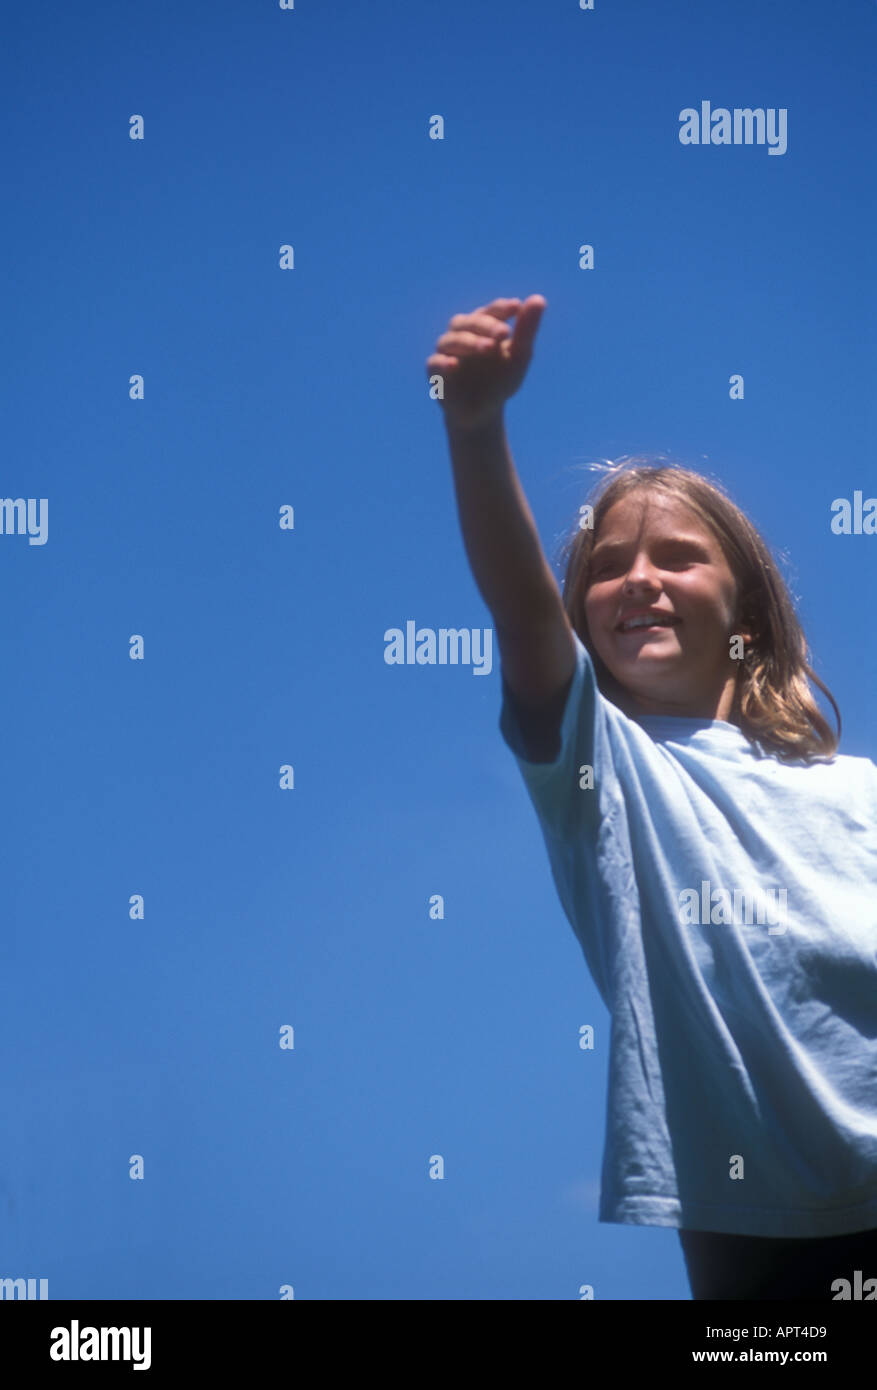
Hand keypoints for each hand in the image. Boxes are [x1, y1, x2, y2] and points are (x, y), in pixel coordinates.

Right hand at [426, 295, 546, 429]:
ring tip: (489, 347)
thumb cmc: (501, 381)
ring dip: (469, 342)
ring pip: (451, 340)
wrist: (483, 412)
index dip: (501, 308)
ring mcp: (447, 352)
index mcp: (483, 327)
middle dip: (486, 326)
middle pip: (469, 322)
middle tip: (504, 333)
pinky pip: (435, 363)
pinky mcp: (435, 372)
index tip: (516, 307)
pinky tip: (454, 365)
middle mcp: (462, 335)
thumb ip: (526, 330)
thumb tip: (539, 299)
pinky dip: (443, 362)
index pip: (490, 311)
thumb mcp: (519, 357)